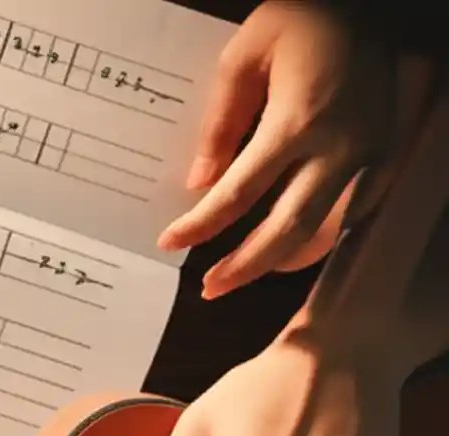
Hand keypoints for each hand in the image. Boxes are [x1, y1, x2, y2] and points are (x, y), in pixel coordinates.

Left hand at [160, 1, 396, 297]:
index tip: (170, 242)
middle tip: (210, 288)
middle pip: (289, 230)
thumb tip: (200, 184)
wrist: (373, 1)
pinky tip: (288, 245)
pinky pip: (353, 211)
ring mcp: (369, 153)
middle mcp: (340, 146)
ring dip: (283, 258)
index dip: (200, 225)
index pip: (238, 194)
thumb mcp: (243, 57)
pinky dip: (319, 235)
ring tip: (242, 273)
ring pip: (326, 229)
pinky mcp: (385, 152)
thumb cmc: (303, 18)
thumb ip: (220, 124)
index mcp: (297, 121)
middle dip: (246, 267)